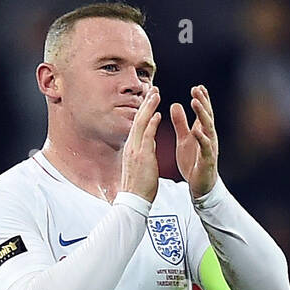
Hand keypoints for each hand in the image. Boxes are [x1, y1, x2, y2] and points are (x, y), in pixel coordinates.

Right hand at [121, 86, 160, 203]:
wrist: (133, 201)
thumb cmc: (139, 187)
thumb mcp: (141, 165)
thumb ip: (145, 151)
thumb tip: (150, 142)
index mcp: (131, 148)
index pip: (137, 124)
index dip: (144, 110)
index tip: (150, 99)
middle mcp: (131, 146)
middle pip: (138, 119)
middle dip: (146, 103)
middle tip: (153, 89)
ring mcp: (135, 150)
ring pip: (141, 123)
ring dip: (149, 107)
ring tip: (155, 94)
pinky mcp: (142, 156)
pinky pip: (147, 136)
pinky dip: (152, 123)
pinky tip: (158, 113)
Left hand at [170, 84, 217, 197]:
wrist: (200, 185)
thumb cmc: (193, 162)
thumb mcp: (184, 139)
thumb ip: (180, 123)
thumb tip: (176, 104)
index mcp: (202, 132)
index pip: (203, 112)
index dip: (201, 100)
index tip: (197, 87)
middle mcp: (209, 138)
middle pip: (207, 116)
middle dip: (203, 102)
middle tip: (196, 89)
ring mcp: (209, 148)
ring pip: (208, 128)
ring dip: (202, 115)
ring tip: (195, 102)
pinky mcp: (207, 160)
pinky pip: (205, 148)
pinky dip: (201, 138)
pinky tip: (196, 130)